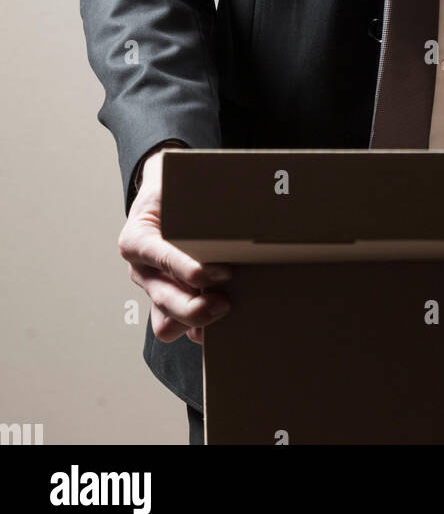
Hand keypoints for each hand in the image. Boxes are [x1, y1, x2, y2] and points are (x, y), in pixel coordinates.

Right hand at [118, 146, 231, 344]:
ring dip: (197, 324)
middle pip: (164, 300)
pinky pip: (177, 328)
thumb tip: (236, 201)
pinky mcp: (166, 302)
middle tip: (227, 302)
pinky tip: (224, 323)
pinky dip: (199, 330)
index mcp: (137, 239)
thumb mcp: (172, 183)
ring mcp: (152, 289)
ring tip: (226, 312)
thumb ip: (192, 195)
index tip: (223, 272)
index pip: (160, 258)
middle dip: (196, 308)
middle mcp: (141, 269)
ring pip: (166, 324)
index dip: (191, 270)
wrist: (160, 197)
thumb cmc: (170, 192)